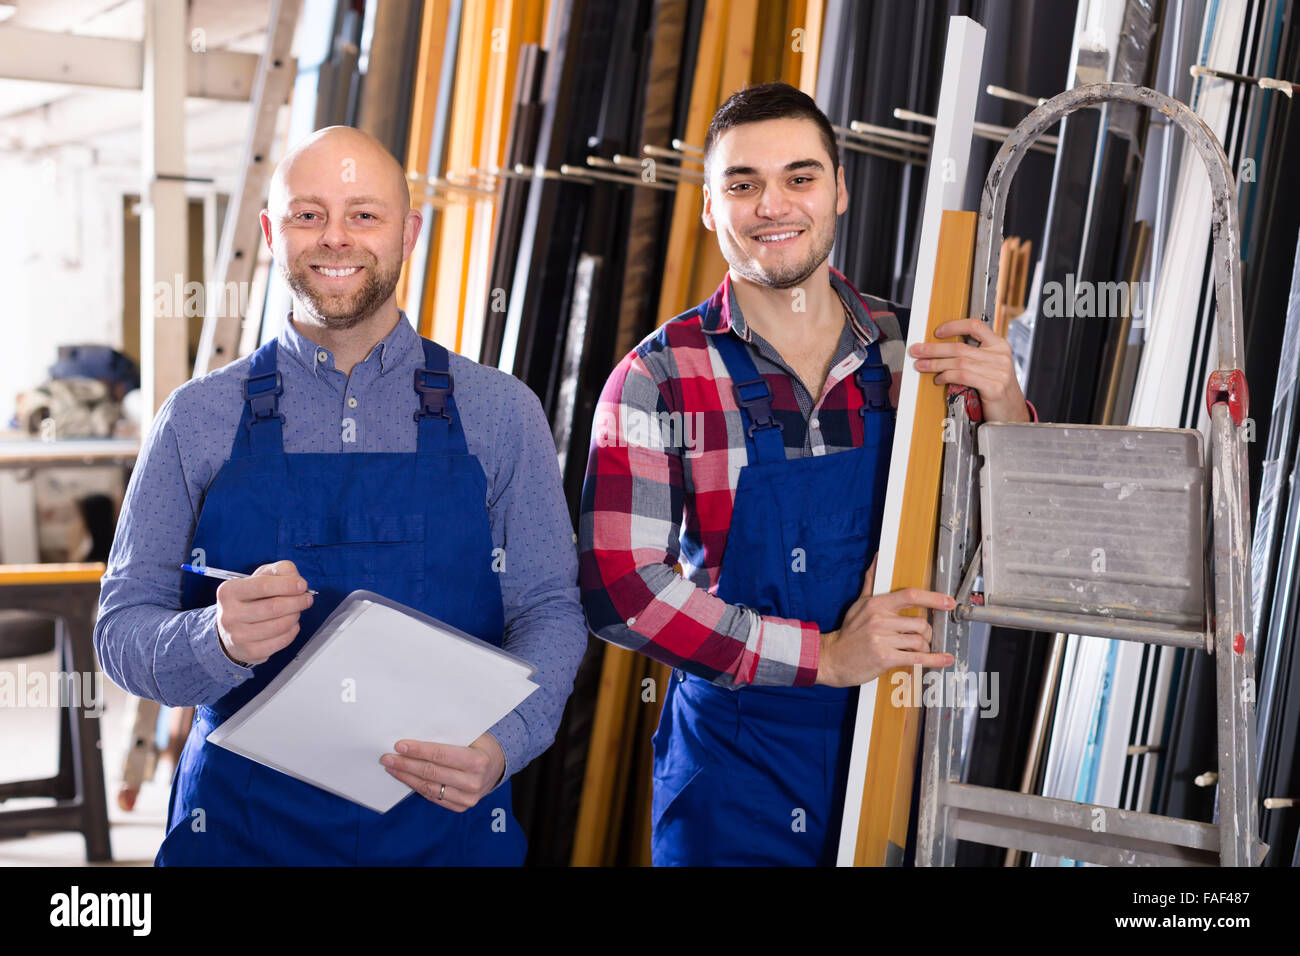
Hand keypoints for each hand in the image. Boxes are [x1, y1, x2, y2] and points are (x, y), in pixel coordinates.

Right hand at [214, 559, 312, 665]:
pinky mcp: (249, 652)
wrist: (231, 629)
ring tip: (296, 611)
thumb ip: (281, 571)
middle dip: (297, 602)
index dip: (287, 585)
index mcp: (229, 591)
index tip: (302, 585)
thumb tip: (297, 581)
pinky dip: (292, 631)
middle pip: (274, 607)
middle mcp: (229, 614)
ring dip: (295, 616)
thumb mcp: (261, 577)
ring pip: (279, 625)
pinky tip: (290, 625)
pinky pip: (281, 641)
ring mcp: (237, 636)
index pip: (263, 585)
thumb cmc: (251, 599)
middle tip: (306, 599)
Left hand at [381, 732, 505, 812]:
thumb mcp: (471, 735)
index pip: (440, 755)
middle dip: (406, 764)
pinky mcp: (461, 807)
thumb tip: (416, 733)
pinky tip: (406, 778)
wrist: (497, 765)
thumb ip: (448, 736)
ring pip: (429, 787)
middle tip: (387, 758)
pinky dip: (417, 787)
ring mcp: (467, 798)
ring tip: (392, 768)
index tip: (400, 746)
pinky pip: (433, 797)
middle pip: (431, 772)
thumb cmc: (480, 745)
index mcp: (477, 761)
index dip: (418, 751)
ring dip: (407, 777)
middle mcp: (473, 782)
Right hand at [816, 555, 955, 686]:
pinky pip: (916, 658)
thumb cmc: (848, 633)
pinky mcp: (884, 658)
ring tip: (922, 650)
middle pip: (919, 623)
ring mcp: (882, 640)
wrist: (833, 658)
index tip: (948, 602)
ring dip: (926, 647)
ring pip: (919, 641)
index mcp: (876, 605)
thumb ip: (871, 581)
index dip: (933, 598)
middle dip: (927, 632)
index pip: (910, 596)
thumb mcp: (858, 604)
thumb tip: (877, 558)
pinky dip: (933, 660)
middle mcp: (879, 620)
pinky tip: (943, 659)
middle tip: (925, 637)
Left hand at [909, 318, 1030, 422]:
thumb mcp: (989, 366)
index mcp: (999, 345)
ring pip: (959, 362)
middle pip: (961, 347)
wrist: (1012, 413)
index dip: (955, 326)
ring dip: (935, 364)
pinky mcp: (994, 387)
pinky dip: (947, 376)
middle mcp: (1000, 356)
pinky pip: (964, 377)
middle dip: (934, 349)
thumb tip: (941, 350)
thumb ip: (973, 356)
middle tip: (917, 351)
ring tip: (921, 366)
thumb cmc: (996, 389)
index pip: (976, 326)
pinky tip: (938, 379)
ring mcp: (999, 372)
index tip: (937, 332)